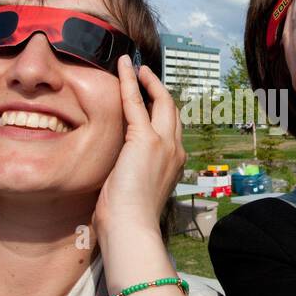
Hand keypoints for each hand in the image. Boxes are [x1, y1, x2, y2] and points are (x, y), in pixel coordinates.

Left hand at [93, 59, 184, 244]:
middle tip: (145, 75)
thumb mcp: (134, 191)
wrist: (131, 228)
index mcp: (174, 165)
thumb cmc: (127, 220)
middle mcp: (175, 151)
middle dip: (159, 91)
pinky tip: (123, 66)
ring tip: (135, 67)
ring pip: (160, 102)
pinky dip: (130, 81)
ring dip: (147, 81)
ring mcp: (164, 144)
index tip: (150, 100)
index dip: (161, 112)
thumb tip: (119, 170)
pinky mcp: (145, 139)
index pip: (171, 130)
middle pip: (172, 111)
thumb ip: (132, 174)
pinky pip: (136, 101)